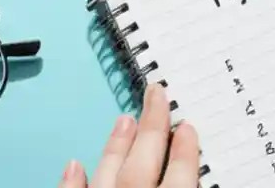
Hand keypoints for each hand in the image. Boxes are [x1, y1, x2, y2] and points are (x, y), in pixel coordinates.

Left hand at [58, 83, 200, 187]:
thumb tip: (201, 178)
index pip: (180, 180)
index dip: (185, 154)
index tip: (188, 128)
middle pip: (142, 166)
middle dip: (151, 129)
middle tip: (156, 94)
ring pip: (107, 175)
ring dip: (116, 147)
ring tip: (123, 119)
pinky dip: (72, 182)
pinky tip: (73, 165)